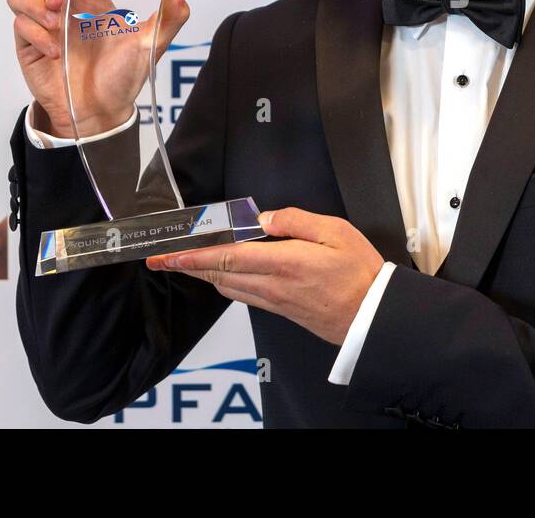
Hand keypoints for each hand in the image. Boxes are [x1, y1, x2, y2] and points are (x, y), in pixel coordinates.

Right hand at [7, 0, 189, 137]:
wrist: (100, 113)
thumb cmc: (124, 78)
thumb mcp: (151, 45)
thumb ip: (170, 16)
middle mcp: (66, 7)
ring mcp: (44, 25)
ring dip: (34, 5)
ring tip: (55, 26)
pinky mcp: (29, 44)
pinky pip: (18, 23)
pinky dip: (34, 34)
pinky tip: (54, 52)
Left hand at [145, 208, 385, 345]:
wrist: (373, 316)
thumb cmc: (359, 273)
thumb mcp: (336, 232)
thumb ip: (296, 221)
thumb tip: (264, 218)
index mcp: (284, 262)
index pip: (225, 258)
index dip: (191, 256)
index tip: (167, 253)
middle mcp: (272, 285)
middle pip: (217, 275)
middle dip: (186, 266)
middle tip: (161, 258)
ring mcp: (274, 301)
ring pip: (226, 287)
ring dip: (202, 275)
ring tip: (186, 262)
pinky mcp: (280, 310)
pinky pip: (242, 296)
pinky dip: (224, 282)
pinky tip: (222, 274)